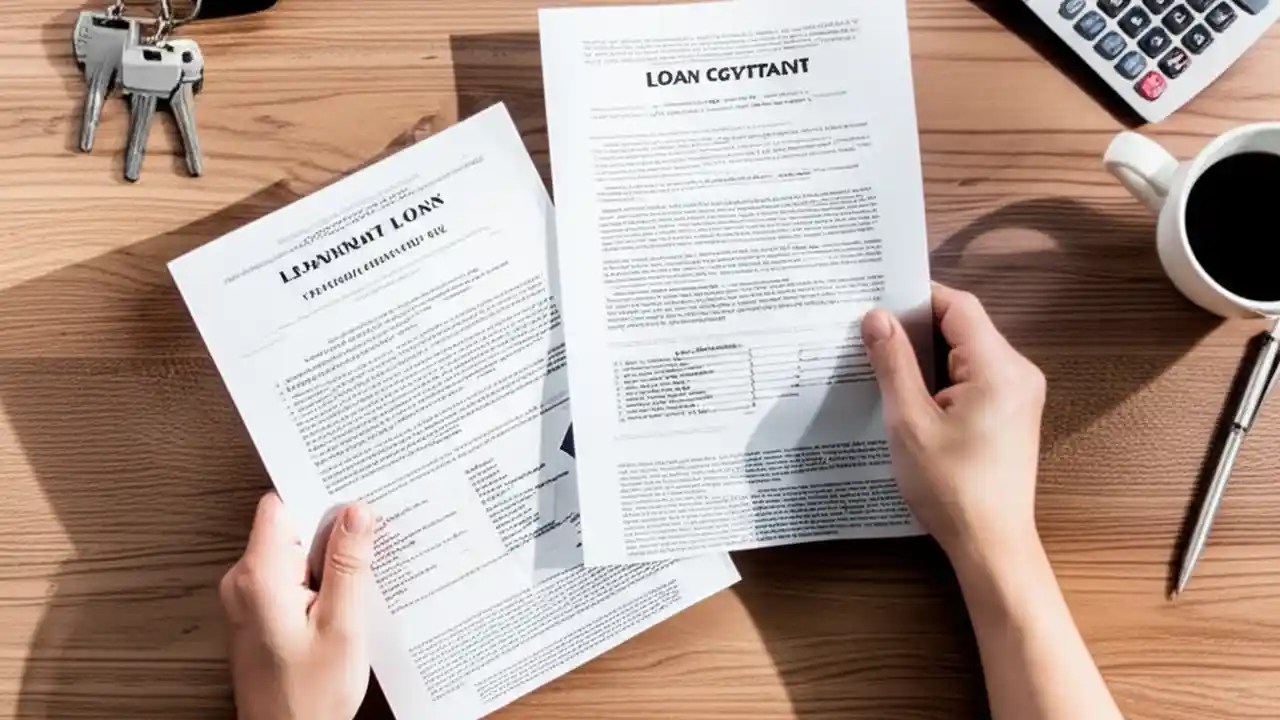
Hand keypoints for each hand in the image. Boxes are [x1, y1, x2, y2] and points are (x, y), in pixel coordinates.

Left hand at [220, 493, 374, 719]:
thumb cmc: (308, 696)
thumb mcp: (342, 626)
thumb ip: (348, 564)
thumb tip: (356, 512)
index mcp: (260, 576)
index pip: (280, 505)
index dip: (318, 494)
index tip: (354, 494)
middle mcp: (244, 582)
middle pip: (290, 526)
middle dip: (333, 530)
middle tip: (373, 539)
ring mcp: (249, 598)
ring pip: (294, 552)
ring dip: (330, 559)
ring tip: (364, 576)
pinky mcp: (259, 613)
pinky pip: (292, 576)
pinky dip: (321, 580)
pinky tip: (347, 599)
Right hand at [861, 283, 1045, 562]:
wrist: (991, 544)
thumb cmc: (951, 488)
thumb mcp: (910, 422)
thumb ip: (893, 364)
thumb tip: (876, 317)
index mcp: (999, 369)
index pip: (959, 307)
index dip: (917, 298)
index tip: (877, 301)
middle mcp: (1018, 373)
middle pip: (964, 328)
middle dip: (917, 328)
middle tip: (870, 332)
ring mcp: (1019, 394)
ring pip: (967, 353)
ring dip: (927, 355)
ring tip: (882, 362)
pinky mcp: (1012, 413)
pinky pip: (974, 377)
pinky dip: (942, 377)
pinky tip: (909, 393)